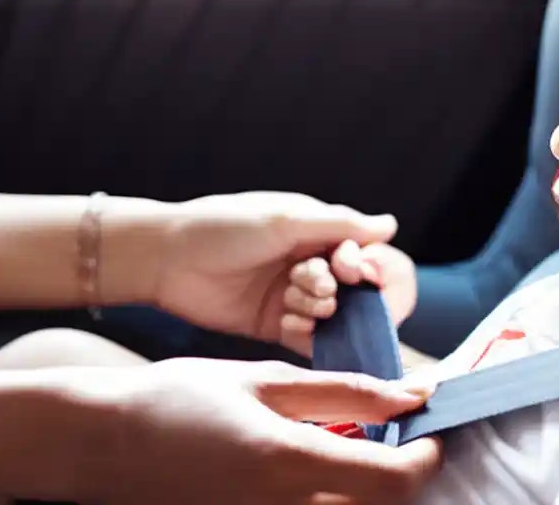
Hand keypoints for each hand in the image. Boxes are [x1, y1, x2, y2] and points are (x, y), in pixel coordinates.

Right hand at [66, 358, 440, 504]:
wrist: (100, 443)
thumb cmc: (176, 400)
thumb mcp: (263, 382)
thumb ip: (344, 393)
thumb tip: (412, 394)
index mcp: (287, 464)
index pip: (394, 482)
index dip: (427, 458)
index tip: (429, 433)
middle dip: (401, 479)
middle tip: (395, 440)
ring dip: (366, 493)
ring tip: (353, 456)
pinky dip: (329, 503)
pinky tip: (316, 475)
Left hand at [147, 192, 398, 344]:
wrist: (167, 258)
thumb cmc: (224, 226)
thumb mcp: (285, 219)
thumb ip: (341, 225)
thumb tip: (391, 225)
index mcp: (318, 232)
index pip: (370, 255)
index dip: (370, 268)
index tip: (351, 269)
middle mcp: (312, 264)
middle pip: (358, 291)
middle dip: (341, 290)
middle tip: (315, 286)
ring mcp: (294, 296)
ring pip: (334, 315)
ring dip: (318, 308)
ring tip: (289, 297)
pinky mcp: (275, 325)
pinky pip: (309, 339)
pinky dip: (306, 333)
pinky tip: (286, 320)